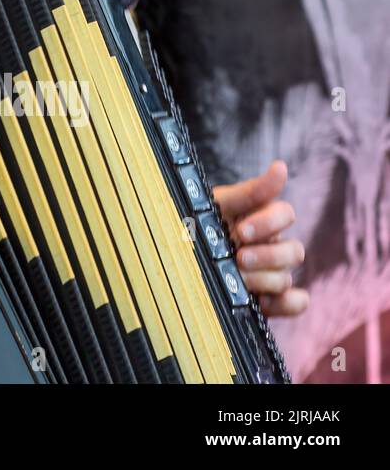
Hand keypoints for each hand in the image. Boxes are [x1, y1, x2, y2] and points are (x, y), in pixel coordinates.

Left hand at [212, 159, 308, 317]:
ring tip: (238, 277)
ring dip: (264, 278)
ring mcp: (272, 273)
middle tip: (239, 255)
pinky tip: (262, 299)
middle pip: (294, 250)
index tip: (241, 229)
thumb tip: (282, 166)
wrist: (174, 259)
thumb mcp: (215, 205)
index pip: (285, 214)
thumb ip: (249, 192)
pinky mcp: (270, 299)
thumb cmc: (197, 225)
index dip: (269, 222)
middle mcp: (271, 245)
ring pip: (287, 276)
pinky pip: (296, 302)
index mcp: (260, 219)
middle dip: (267, 254)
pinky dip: (287, 303)